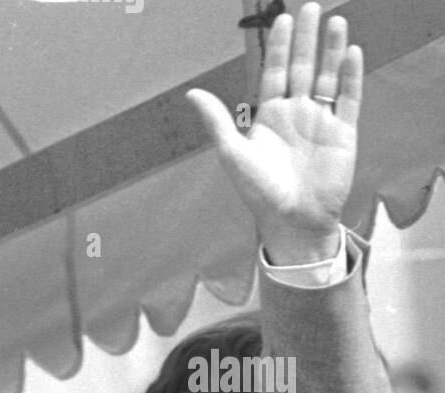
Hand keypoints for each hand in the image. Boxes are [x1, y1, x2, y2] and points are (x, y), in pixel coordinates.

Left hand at [188, 2, 361, 264]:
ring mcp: (320, 121)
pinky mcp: (343, 132)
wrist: (292, 220)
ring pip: (327, 77)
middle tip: (310, 7)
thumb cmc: (259, 192)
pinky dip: (350, 76)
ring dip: (331, 50)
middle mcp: (295, 115)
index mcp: (269, 117)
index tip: (281, 21)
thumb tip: (191, 93)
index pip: (275, 73)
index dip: (279, 47)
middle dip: (307, 39)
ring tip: (335, 21)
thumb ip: (216, 121)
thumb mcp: (232, 154)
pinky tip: (352, 53)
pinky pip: (348, 98)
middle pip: (303, 68)